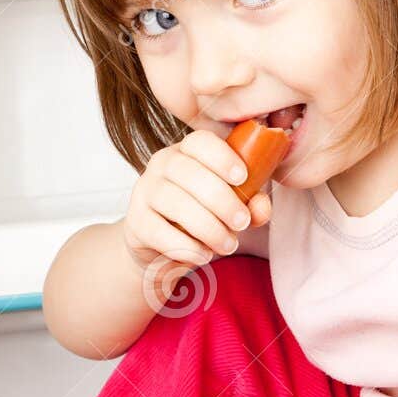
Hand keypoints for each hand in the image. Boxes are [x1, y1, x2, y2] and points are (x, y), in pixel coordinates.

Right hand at [122, 129, 272, 301]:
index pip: (200, 142)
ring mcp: (144, 191)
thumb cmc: (201, 218)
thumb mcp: (230, 207)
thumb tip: (261, 208)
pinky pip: (159, 231)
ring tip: (227, 244)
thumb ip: (250, 204)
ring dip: (208, 226)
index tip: (243, 177)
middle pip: (189, 172)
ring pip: (175, 202)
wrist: (162, 250)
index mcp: (187, 152)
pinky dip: (186, 246)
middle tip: (242, 222)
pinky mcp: (136, 222)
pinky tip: (204, 254)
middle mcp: (161, 165)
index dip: (222, 156)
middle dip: (222, 200)